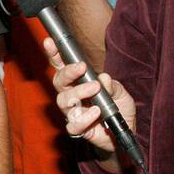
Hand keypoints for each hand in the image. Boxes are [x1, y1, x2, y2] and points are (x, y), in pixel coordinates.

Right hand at [43, 37, 134, 159]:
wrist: (123, 131)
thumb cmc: (118, 106)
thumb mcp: (119, 91)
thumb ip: (111, 84)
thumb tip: (103, 78)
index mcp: (78, 81)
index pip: (61, 66)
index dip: (53, 54)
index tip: (49, 42)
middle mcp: (71, 95)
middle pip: (58, 80)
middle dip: (67, 72)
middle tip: (82, 68)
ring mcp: (72, 112)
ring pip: (63, 101)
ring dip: (79, 93)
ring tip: (95, 89)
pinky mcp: (77, 128)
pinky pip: (73, 124)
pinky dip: (85, 118)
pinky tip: (96, 112)